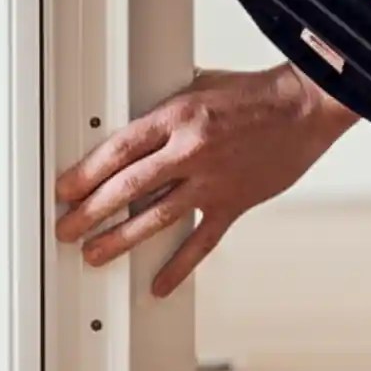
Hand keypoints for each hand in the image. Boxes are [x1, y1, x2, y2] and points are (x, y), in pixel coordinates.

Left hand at [54, 64, 356, 297]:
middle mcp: (190, 150)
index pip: (118, 151)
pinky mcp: (233, 203)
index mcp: (176, 118)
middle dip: (90, 212)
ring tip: (94, 255)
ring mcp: (212, 181)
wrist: (305, 107)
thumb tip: (131, 127)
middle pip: (128, 187)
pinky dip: (178, 266)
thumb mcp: (196, 86)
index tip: (65, 191)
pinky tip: (158, 284)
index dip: (85, 174)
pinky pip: (201, 241)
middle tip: (66, 229)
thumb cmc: (253, 95)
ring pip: (156, 217)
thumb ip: (163, 110)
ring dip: (121, 240)